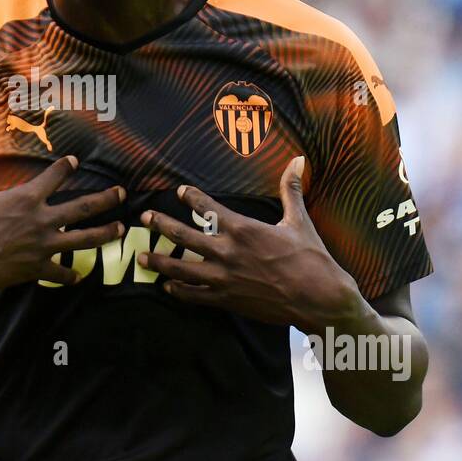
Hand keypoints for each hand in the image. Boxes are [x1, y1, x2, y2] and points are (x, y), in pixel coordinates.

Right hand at [0, 119, 124, 293]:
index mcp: (26, 197)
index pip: (55, 176)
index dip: (67, 166)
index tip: (75, 161)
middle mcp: (40, 220)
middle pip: (83, 207)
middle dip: (106, 199)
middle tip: (122, 193)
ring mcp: (41, 247)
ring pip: (83, 240)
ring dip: (105, 234)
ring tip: (121, 230)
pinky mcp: (35, 269)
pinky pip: (60, 273)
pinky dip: (70, 275)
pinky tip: (79, 276)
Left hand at [136, 156, 366, 331]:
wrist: (318, 298)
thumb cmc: (310, 258)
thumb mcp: (299, 221)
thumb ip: (291, 190)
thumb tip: (298, 160)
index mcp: (243, 229)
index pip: (208, 208)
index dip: (191, 198)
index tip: (179, 191)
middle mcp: (228, 252)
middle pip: (184, 236)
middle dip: (162, 225)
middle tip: (146, 218)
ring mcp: (224, 278)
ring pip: (181, 269)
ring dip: (160, 262)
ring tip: (143, 256)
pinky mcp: (226, 300)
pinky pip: (194, 296)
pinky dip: (178, 291)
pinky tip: (166, 287)